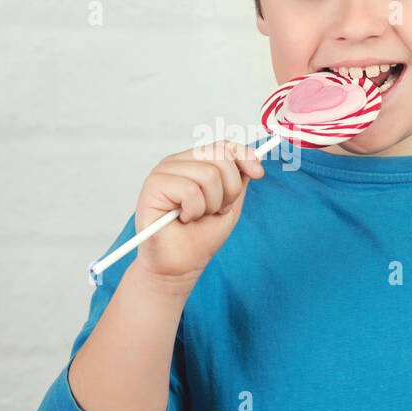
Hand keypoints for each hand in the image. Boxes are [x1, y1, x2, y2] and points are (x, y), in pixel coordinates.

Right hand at [133, 140, 264, 285]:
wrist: (181, 265)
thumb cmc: (200, 237)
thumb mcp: (230, 204)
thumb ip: (238, 180)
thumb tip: (253, 160)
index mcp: (193, 162)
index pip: (222, 145)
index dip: (244, 156)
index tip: (258, 173)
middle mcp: (177, 162)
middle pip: (219, 156)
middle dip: (229, 190)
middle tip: (216, 209)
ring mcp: (163, 171)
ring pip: (208, 174)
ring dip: (211, 204)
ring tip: (197, 216)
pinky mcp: (153, 185)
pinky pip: (190, 190)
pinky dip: (194, 210)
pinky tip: (183, 218)